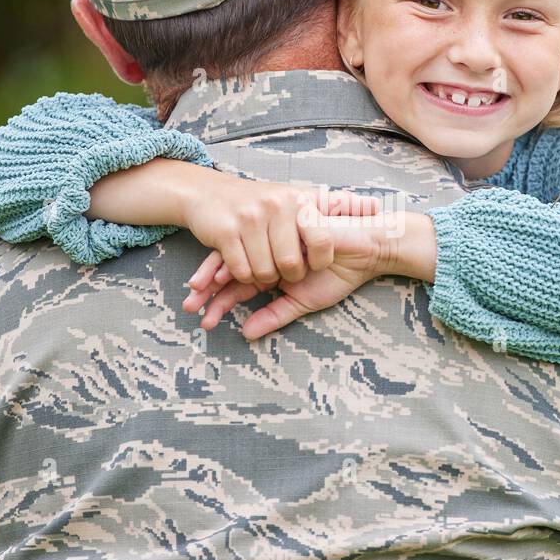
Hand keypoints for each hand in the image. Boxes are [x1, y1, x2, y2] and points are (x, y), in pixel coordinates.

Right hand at [181, 174, 378, 288]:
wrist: (209, 194)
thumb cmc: (263, 202)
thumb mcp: (303, 198)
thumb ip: (341, 204)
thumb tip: (379, 205)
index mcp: (301, 199)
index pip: (324, 242)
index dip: (320, 261)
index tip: (313, 261)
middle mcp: (278, 205)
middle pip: (292, 265)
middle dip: (287, 275)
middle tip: (282, 269)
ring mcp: (250, 217)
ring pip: (264, 272)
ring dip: (262, 278)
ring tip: (263, 266)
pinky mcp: (226, 232)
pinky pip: (242, 271)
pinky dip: (242, 276)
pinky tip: (243, 264)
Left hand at [181, 211, 437, 339]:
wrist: (368, 250)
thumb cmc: (340, 274)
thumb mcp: (303, 301)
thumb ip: (274, 315)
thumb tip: (245, 334)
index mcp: (269, 265)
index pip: (236, 281)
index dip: (217, 298)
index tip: (198, 314)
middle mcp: (267, 249)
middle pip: (231, 267)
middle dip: (210, 288)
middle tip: (191, 306)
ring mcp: (276, 235)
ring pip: (240, 254)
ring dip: (222, 273)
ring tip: (206, 290)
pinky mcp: (288, 225)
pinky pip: (262, 243)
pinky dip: (248, 258)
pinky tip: (239, 272)